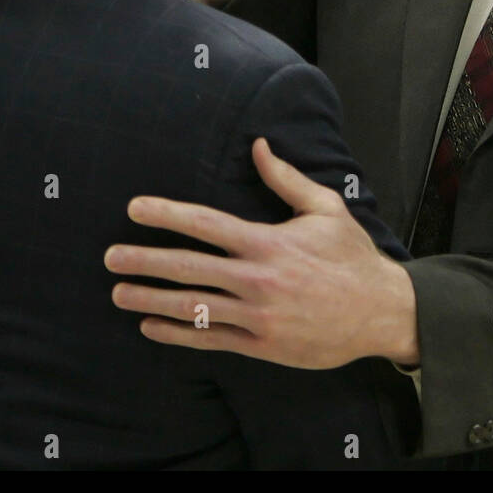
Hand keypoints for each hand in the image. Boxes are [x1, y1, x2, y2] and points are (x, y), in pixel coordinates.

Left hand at [105, 138, 419, 368]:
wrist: (383, 313)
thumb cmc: (353, 257)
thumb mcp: (326, 208)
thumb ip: (286, 179)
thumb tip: (258, 146)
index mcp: (269, 242)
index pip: (205, 224)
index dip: (166, 214)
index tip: (135, 209)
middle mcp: (258, 279)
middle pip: (188, 267)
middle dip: (144, 260)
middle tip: (110, 256)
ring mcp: (258, 316)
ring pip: (192, 307)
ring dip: (151, 299)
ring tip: (118, 292)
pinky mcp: (262, 346)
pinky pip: (210, 340)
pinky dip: (177, 334)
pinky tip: (151, 326)